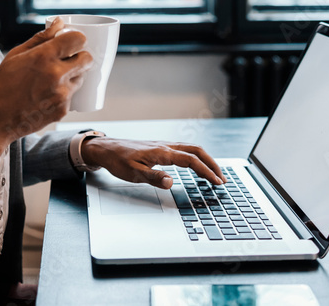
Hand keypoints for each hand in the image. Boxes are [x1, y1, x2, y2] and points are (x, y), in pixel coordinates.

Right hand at [0, 20, 92, 147]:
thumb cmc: (2, 85)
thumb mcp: (16, 56)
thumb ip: (41, 37)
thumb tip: (60, 22)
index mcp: (43, 57)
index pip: (78, 40)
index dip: (76, 39)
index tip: (70, 43)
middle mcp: (56, 75)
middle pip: (87, 58)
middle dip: (80, 57)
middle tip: (67, 60)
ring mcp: (61, 95)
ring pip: (81, 78)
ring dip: (72, 76)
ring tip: (51, 80)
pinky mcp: (63, 110)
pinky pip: (72, 96)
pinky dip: (63, 94)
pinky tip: (45, 96)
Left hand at [80, 137, 224, 188]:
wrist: (107, 149)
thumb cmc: (118, 161)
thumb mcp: (133, 173)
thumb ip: (153, 178)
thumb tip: (172, 182)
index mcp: (162, 152)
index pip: (191, 161)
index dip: (206, 171)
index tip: (217, 182)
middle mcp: (165, 146)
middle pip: (196, 151)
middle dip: (212, 164)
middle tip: (222, 178)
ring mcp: (163, 145)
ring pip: (191, 149)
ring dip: (205, 160)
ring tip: (213, 173)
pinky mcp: (160, 148)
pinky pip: (183, 150)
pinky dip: (195, 157)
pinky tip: (195, 166)